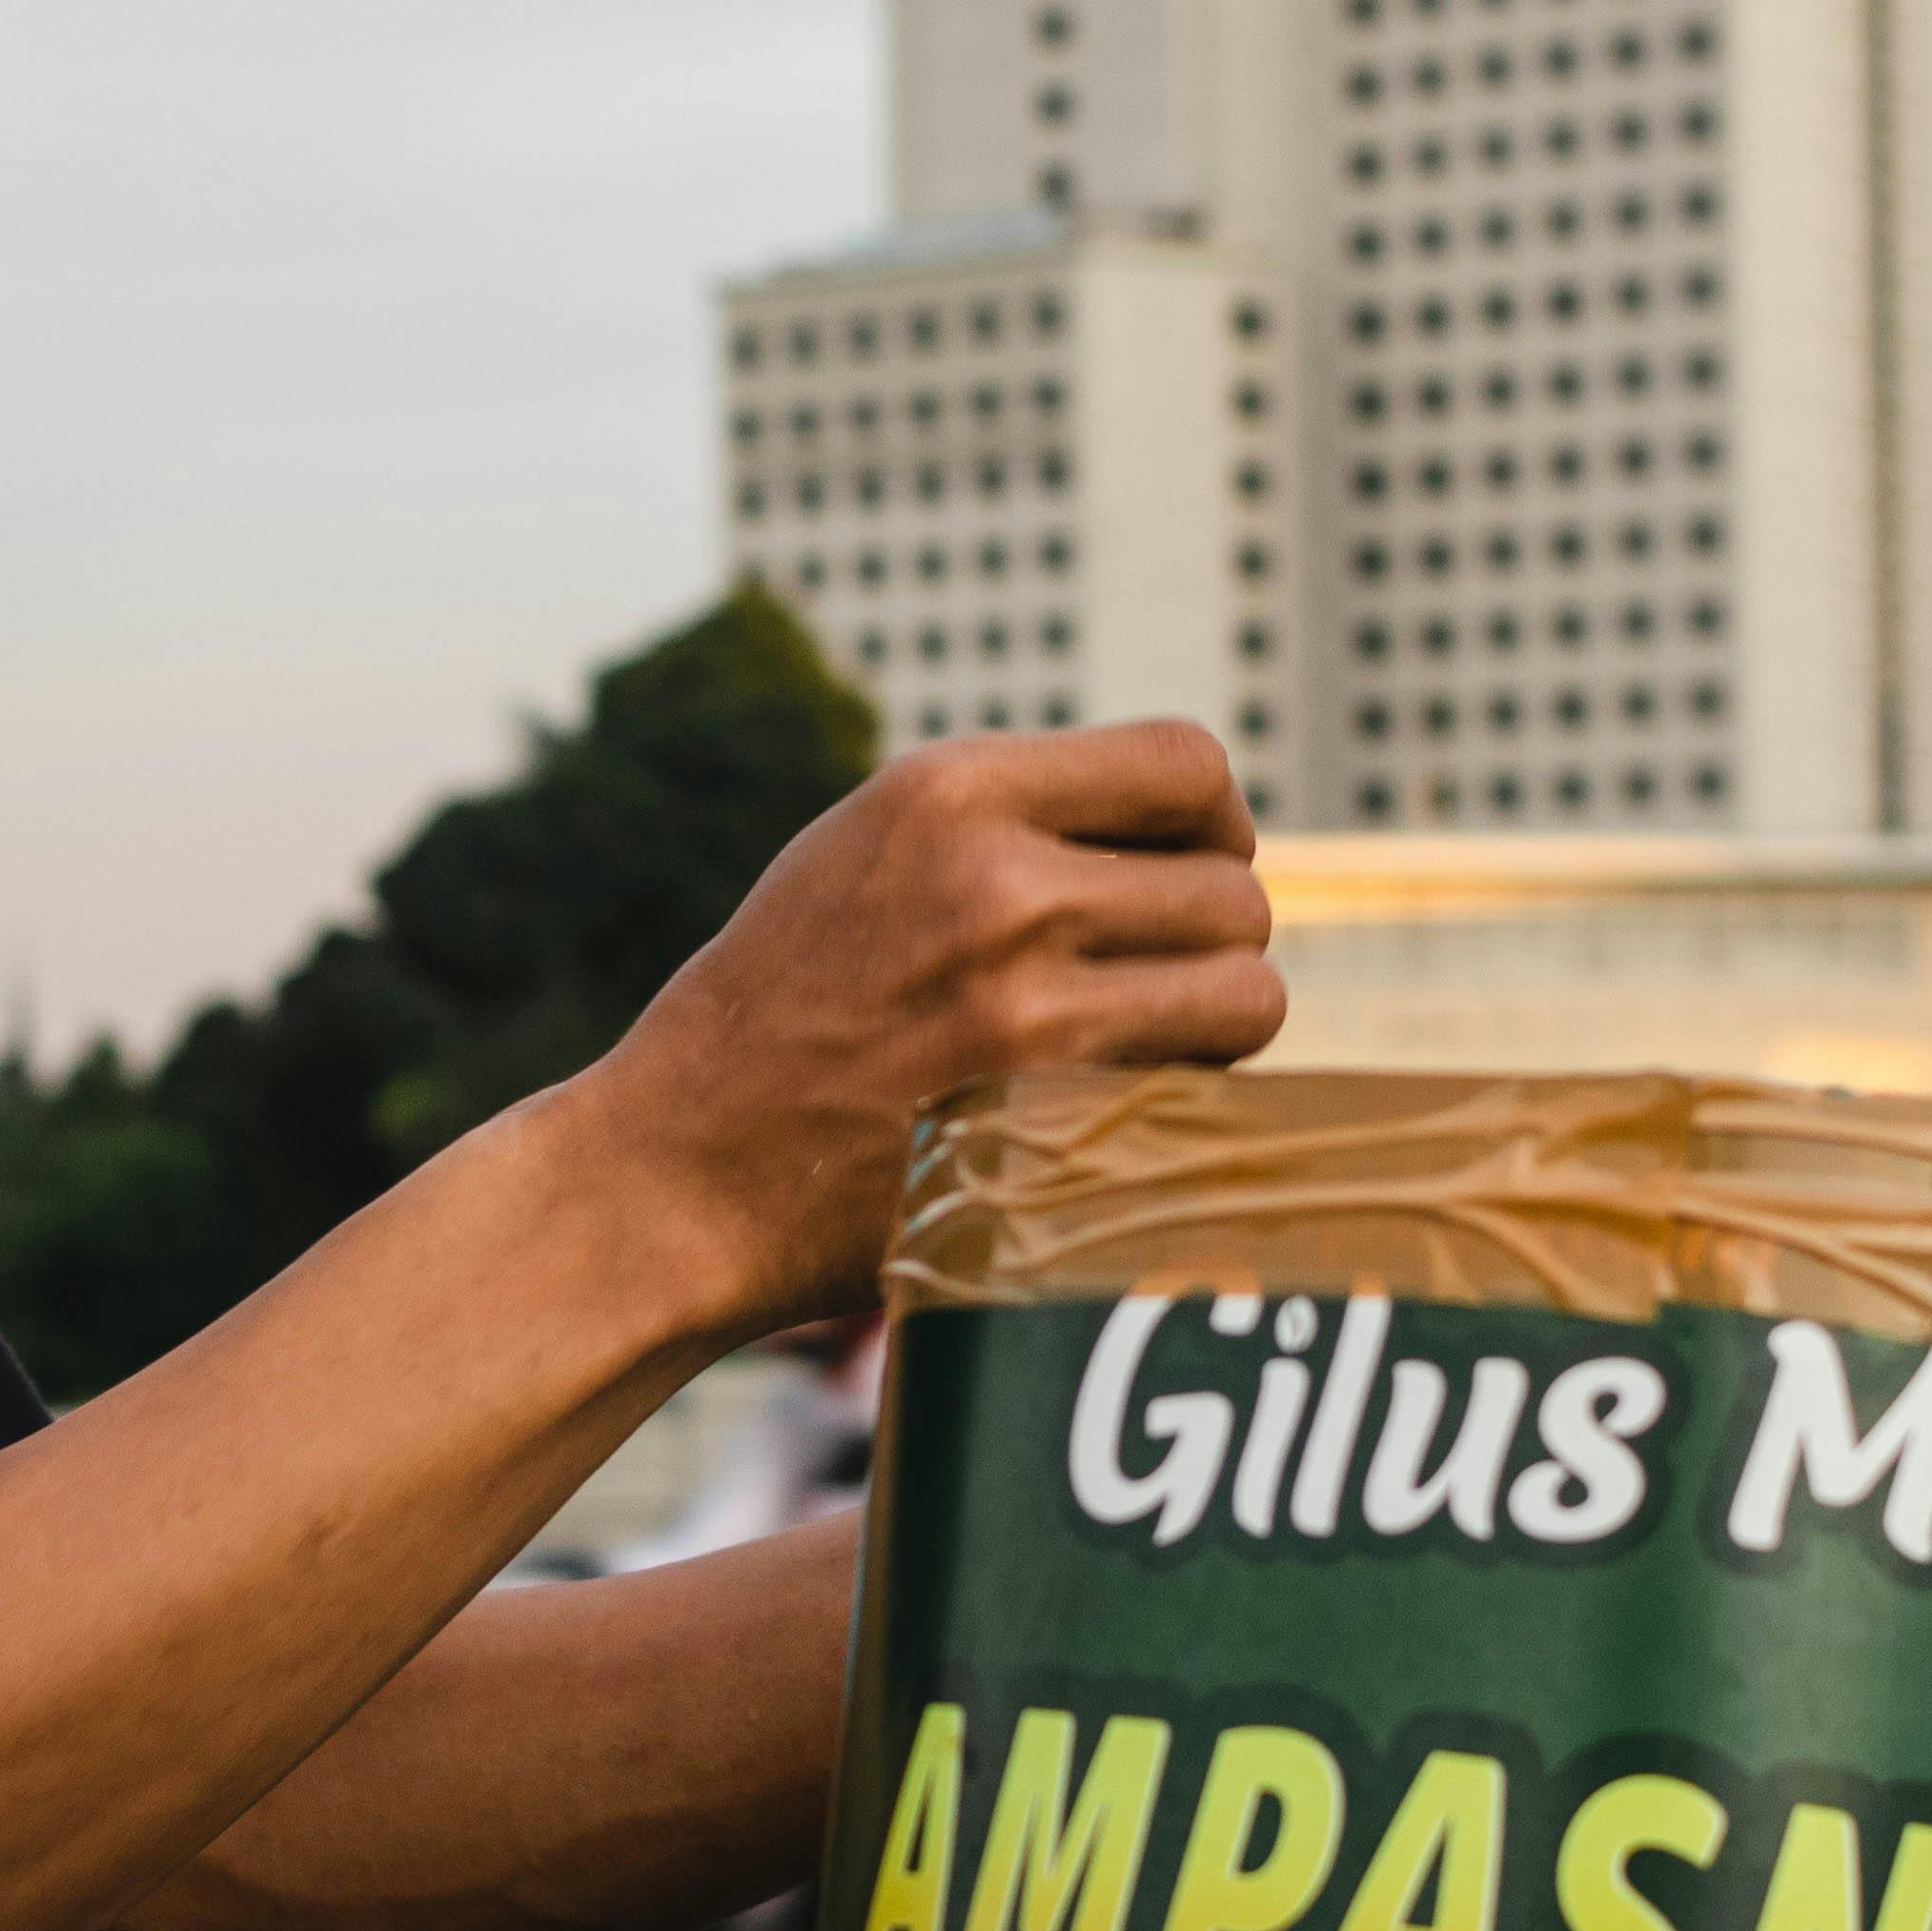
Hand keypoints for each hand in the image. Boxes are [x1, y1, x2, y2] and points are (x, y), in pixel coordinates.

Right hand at [553, 721, 1282, 1336]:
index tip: (1183, 869)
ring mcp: (1029, 1015)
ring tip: (1131, 1046)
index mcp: (950, 792)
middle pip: (1236, 892)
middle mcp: (1000, 887)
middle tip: (1137, 985)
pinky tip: (1101, 1113)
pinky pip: (1207, 1095)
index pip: (1189, 762)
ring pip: (1248, 995)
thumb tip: (1201, 823)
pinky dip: (1180, 1109)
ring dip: (1211, 1029)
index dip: (1213, 823)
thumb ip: (1019, 817)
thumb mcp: (872, 848)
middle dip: (1205, 941)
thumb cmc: (787, 1004)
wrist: (683, 1168)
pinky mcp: (1049, 1129)